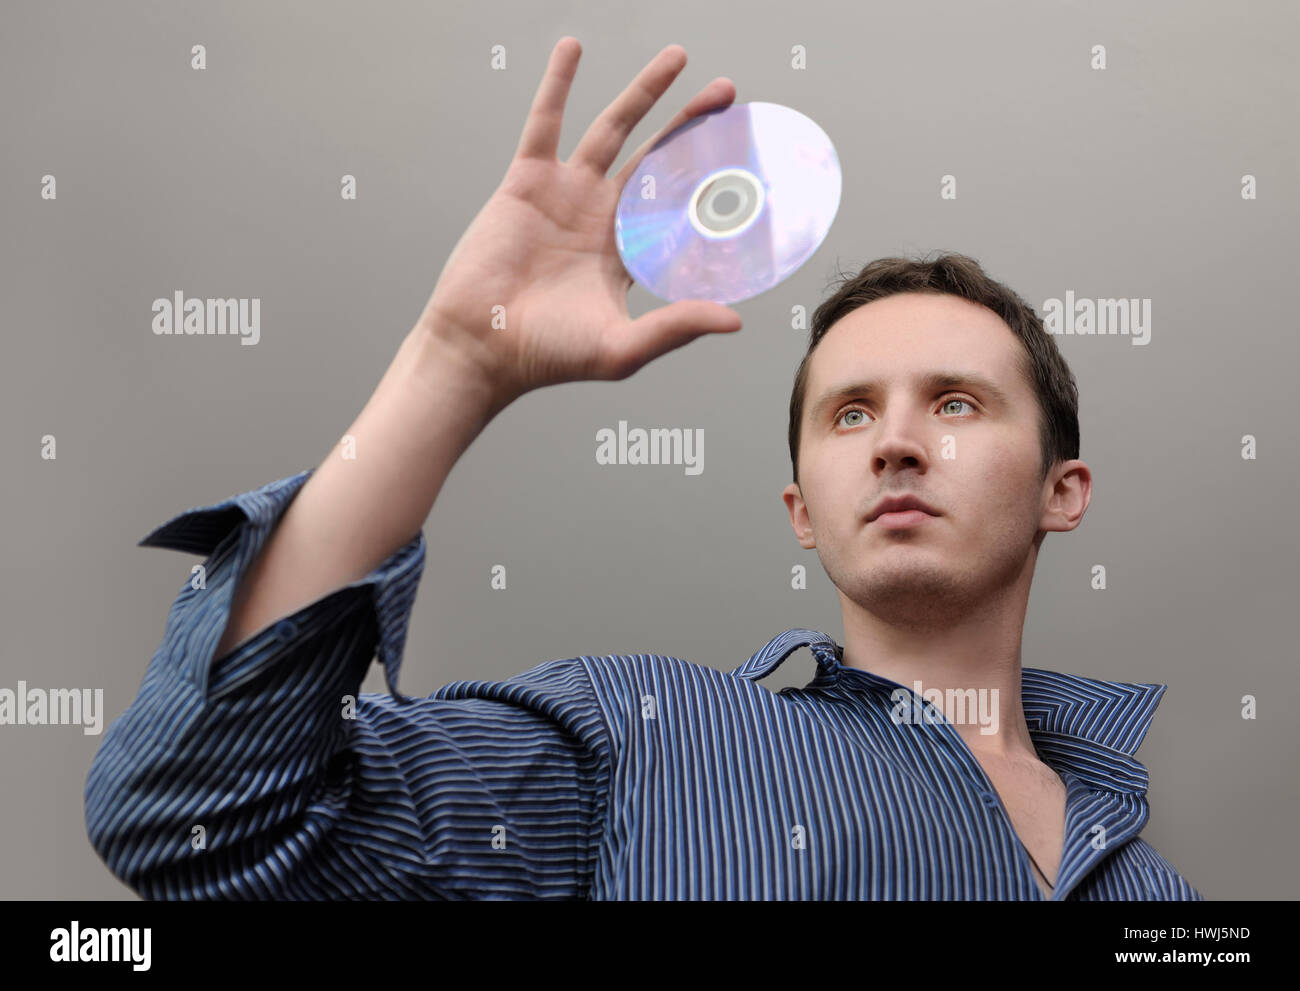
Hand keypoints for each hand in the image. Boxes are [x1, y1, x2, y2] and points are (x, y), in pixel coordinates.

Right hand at [416, 37, 742, 401]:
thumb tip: (736, 322)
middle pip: (657, 157)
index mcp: (627, 254)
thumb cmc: (547, 356)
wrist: (482, 347)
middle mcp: (601, 217)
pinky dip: (558, 84)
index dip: (711, 180)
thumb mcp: (622, 348)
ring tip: (677, 58)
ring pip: (613, 129)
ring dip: (643, 91)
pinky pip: (545, 122)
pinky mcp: (527, 182)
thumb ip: (676, 327)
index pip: (680, 206)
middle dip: (691, 125)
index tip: (747, 155)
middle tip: (727, 94)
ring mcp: (565, 194)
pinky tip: (573, 48)